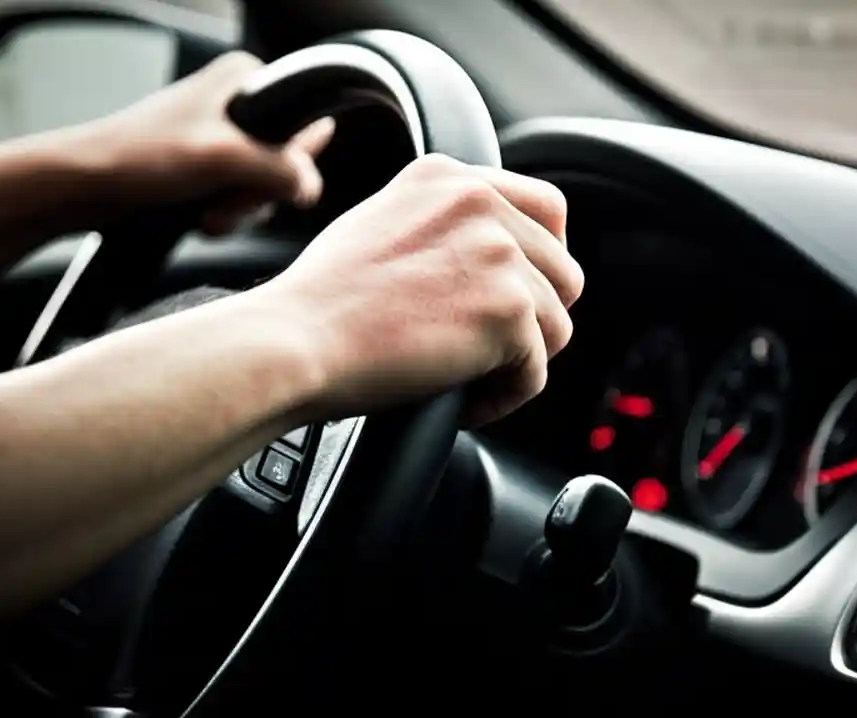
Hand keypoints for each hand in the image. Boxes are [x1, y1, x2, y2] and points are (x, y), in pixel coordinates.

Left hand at [85, 51, 333, 234]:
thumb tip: (310, 187)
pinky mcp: (206, 168)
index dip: (292, 162)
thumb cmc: (138, 157)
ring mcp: (222, 138)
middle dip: (258, 194)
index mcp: (245, 79)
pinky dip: (226, 215)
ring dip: (241, 211)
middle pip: (285, 161)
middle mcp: (237, 104)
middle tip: (227, 203)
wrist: (85, 187)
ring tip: (208, 214)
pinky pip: (240, 198)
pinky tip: (201, 218)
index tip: (264, 182)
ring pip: (264, 186)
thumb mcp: (223, 158)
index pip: (304, 122)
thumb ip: (280, 170)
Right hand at [255, 154, 583, 426]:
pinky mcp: (508, 310)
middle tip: (490, 352)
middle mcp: (481, 204)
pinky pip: (535, 372)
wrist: (294, 340)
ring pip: (556, 326)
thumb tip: (490, 256)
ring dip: (518, 361)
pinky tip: (464, 402)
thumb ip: (442, 225)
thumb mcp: (382, 223)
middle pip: (562, 272)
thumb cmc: (319, 301)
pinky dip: (503, 399)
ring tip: (471, 380)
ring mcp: (500, 254)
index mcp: (451, 177)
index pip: (546, 209)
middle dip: (534, 319)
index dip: (543, 260)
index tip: (521, 295)